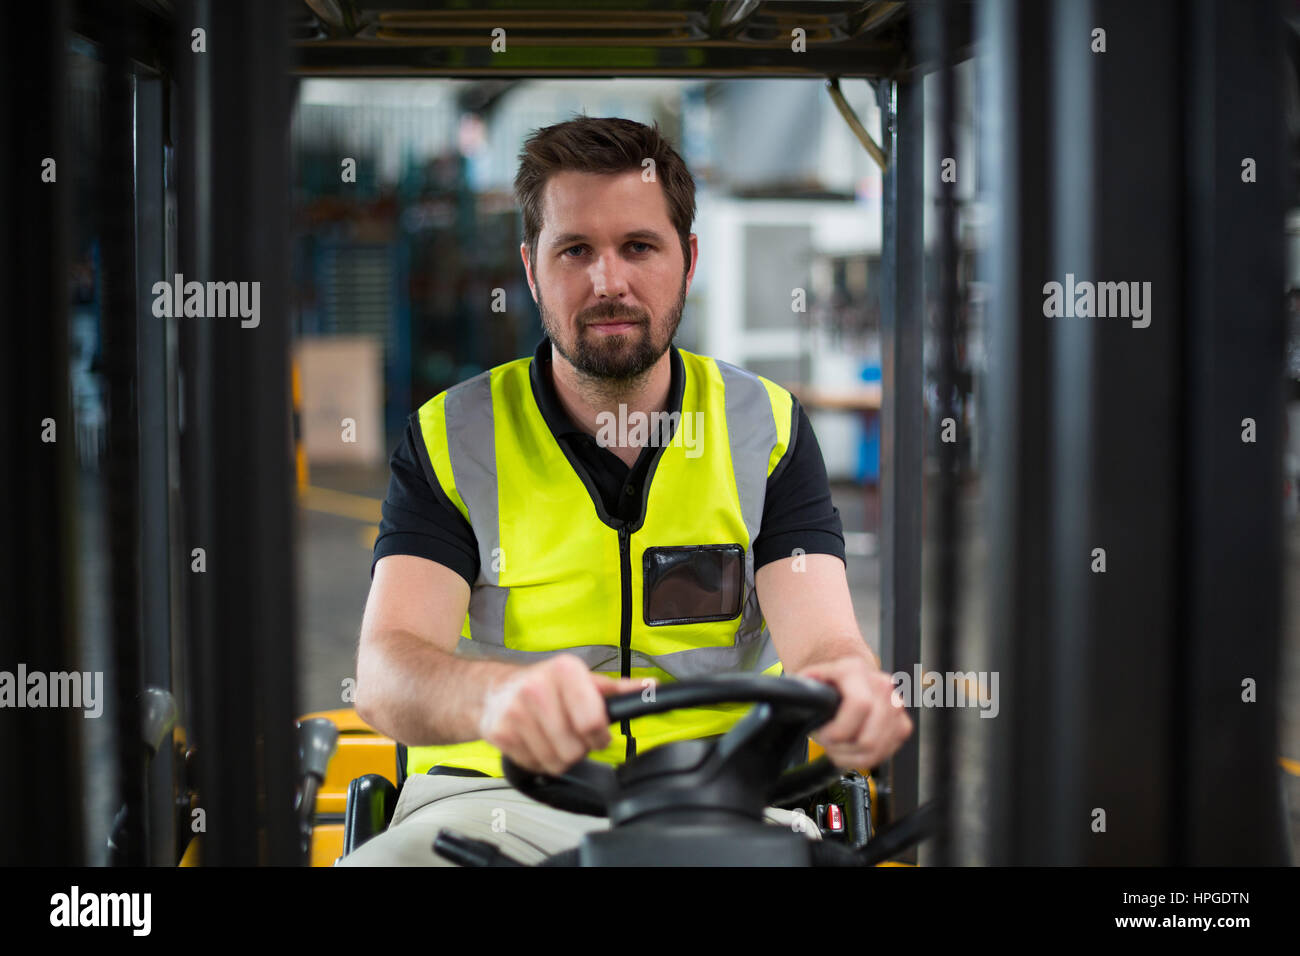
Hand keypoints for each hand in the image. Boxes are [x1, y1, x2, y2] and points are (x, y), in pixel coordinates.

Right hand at [478, 653, 641, 774]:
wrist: (495, 689)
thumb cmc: (545, 683)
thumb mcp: (582, 679)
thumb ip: (617, 689)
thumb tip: (651, 688)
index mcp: (565, 671)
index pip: (593, 722)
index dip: (600, 736)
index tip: (598, 734)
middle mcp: (538, 688)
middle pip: (575, 749)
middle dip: (578, 748)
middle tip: (571, 733)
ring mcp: (516, 712)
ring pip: (555, 762)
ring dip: (559, 757)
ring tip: (553, 736)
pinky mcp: (500, 733)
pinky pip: (534, 765)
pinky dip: (538, 760)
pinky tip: (535, 741)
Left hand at [796, 656, 911, 770]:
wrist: (848, 677)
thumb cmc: (828, 682)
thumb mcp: (808, 678)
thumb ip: (802, 687)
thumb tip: (800, 696)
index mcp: (856, 671)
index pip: (860, 705)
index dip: (840, 730)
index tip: (824, 735)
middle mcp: (881, 686)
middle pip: (869, 738)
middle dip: (843, 748)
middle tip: (828, 742)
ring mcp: (895, 706)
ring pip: (877, 750)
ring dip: (852, 756)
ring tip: (837, 747)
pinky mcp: (903, 724)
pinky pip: (885, 754)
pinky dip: (864, 759)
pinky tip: (850, 749)